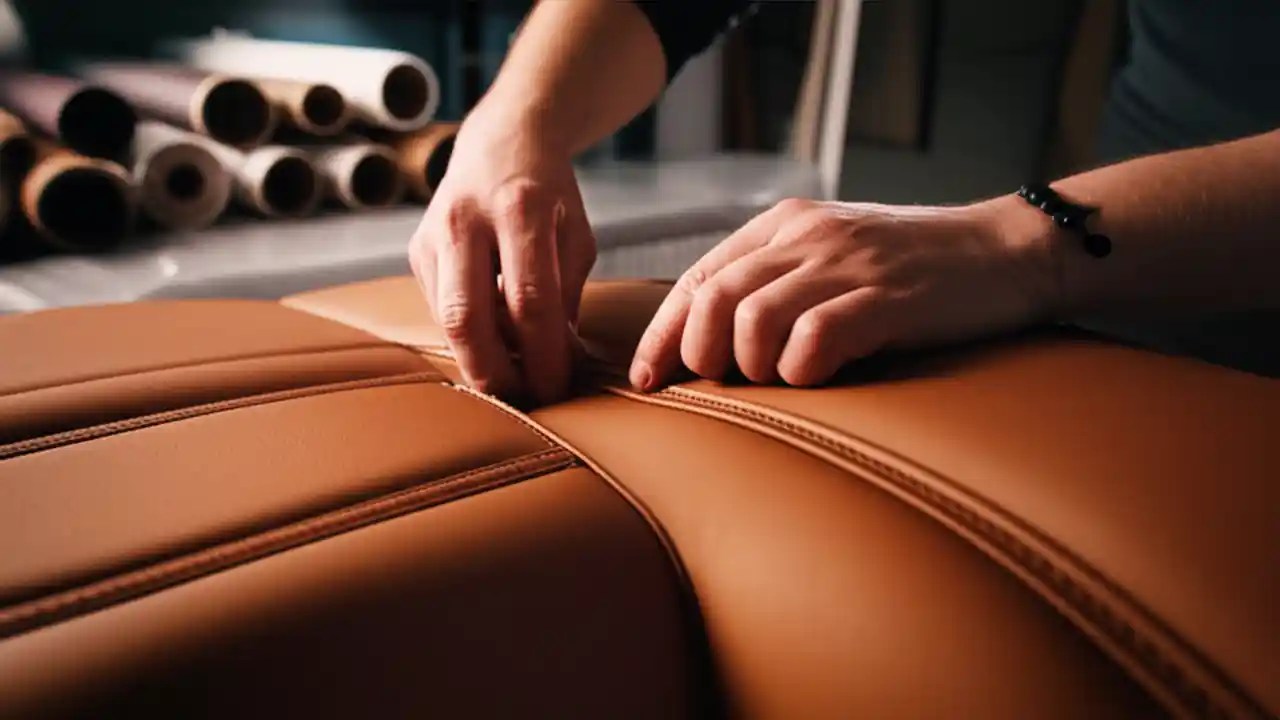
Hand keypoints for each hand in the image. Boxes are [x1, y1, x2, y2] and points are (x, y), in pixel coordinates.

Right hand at [408, 114, 595, 402]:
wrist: (501, 141)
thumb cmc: (549, 195)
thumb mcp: (576, 238)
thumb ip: (567, 297)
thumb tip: (560, 361)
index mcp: (519, 208)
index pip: (529, 301)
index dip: (543, 355)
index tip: (558, 387)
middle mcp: (466, 219)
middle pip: (468, 319)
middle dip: (495, 373)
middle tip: (525, 399)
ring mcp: (433, 234)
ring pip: (447, 321)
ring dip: (481, 359)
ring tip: (516, 375)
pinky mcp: (416, 251)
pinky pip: (440, 310)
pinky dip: (469, 336)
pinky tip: (495, 342)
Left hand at [628, 197, 1057, 389]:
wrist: (1009, 252)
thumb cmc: (915, 269)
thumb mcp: (836, 256)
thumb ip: (779, 281)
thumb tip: (712, 345)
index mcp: (786, 223)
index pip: (699, 276)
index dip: (664, 333)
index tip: (647, 379)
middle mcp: (807, 235)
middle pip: (713, 298)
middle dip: (697, 354)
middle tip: (717, 388)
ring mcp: (847, 263)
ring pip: (752, 320)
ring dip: (753, 366)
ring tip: (782, 381)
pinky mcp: (886, 298)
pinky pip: (813, 339)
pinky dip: (802, 370)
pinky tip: (822, 376)